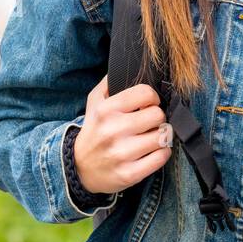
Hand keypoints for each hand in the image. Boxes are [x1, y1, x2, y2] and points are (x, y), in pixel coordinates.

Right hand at [73, 78, 173, 194]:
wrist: (79, 168)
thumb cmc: (94, 131)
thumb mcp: (94, 102)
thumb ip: (109, 83)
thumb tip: (128, 68)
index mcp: (106, 110)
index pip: (146, 93)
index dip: (152, 98)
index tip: (148, 104)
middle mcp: (113, 131)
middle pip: (158, 115)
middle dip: (157, 118)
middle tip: (150, 123)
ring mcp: (122, 154)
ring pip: (163, 136)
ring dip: (161, 136)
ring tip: (152, 136)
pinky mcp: (129, 173)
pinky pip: (162, 157)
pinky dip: (162, 152)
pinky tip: (153, 151)